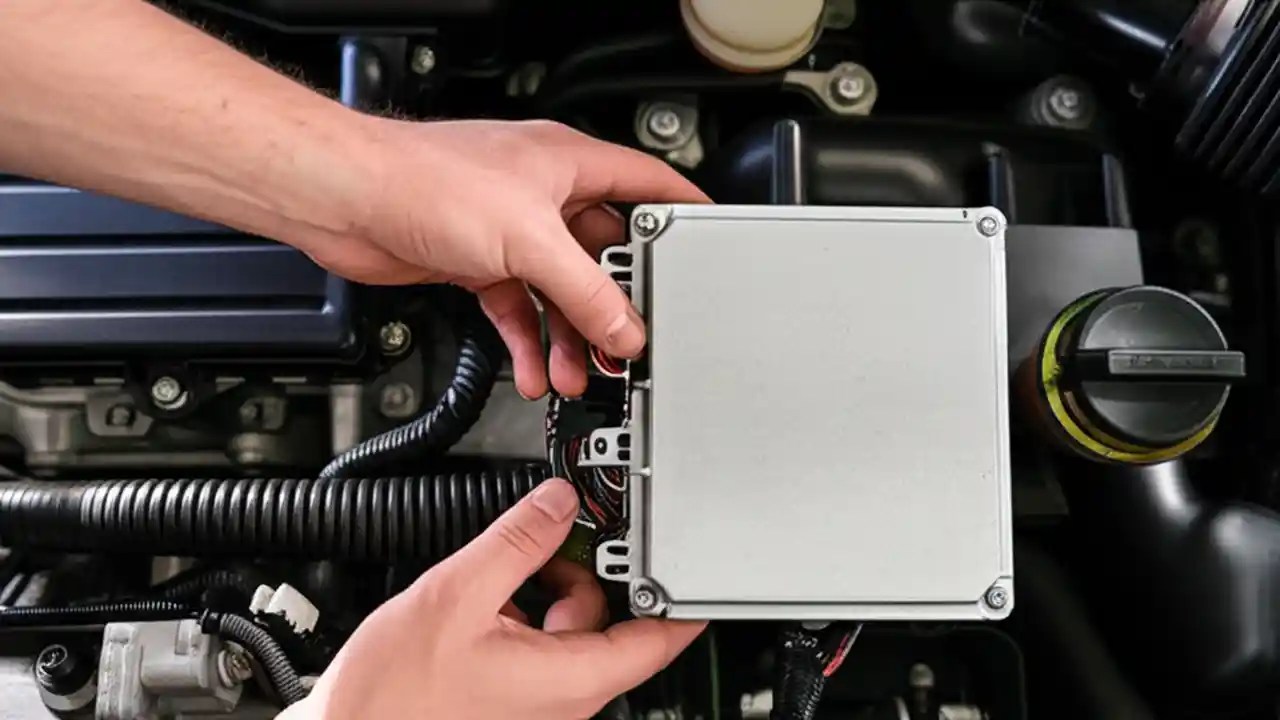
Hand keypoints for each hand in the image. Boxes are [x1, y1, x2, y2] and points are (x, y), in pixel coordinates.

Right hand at [282, 478, 705, 719]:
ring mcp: (538, 701)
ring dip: (543, 592)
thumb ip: (518, 542)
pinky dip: (521, 614)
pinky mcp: (512, 698)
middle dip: (579, 574)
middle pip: (608, 620)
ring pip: (571, 629)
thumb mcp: (459, 594)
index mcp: (570, 678)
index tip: (691, 558)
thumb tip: (557, 504)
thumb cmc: (393, 696)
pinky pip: (540, 645)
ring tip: (496, 580)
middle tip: (545, 542)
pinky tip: (483, 603)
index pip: (660, 639)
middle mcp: (564, 698)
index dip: (683, 596)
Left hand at [291, 119, 708, 398]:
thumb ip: (585, 291)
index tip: (709, 243)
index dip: (682, 211)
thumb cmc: (426, 182)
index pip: (647, 184)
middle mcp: (544, 194)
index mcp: (569, 165)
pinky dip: (528, 341)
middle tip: (631, 344)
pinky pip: (519, 309)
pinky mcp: (478, 262)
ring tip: (581, 375)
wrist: (348, 201)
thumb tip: (625, 330)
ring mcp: (510, 230)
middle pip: (602, 254)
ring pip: (559, 291)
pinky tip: (535, 371)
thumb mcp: (529, 241)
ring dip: (570, 336)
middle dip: (615, 304)